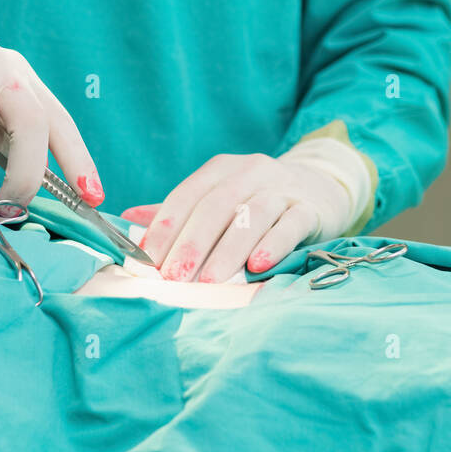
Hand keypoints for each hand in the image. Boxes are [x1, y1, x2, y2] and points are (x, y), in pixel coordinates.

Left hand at [122, 151, 353, 281]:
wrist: (322, 188)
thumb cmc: (258, 201)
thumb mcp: (219, 198)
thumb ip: (179, 211)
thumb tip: (128, 221)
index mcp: (220, 170)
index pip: (185, 197)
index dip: (164, 229)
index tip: (146, 263)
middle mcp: (250, 172)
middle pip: (215, 206)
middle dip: (191, 244)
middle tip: (173, 278)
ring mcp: (282, 188)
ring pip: (252, 216)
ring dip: (227, 251)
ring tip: (209, 282)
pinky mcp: (310, 208)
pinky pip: (290, 225)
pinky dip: (273, 244)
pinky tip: (257, 266)